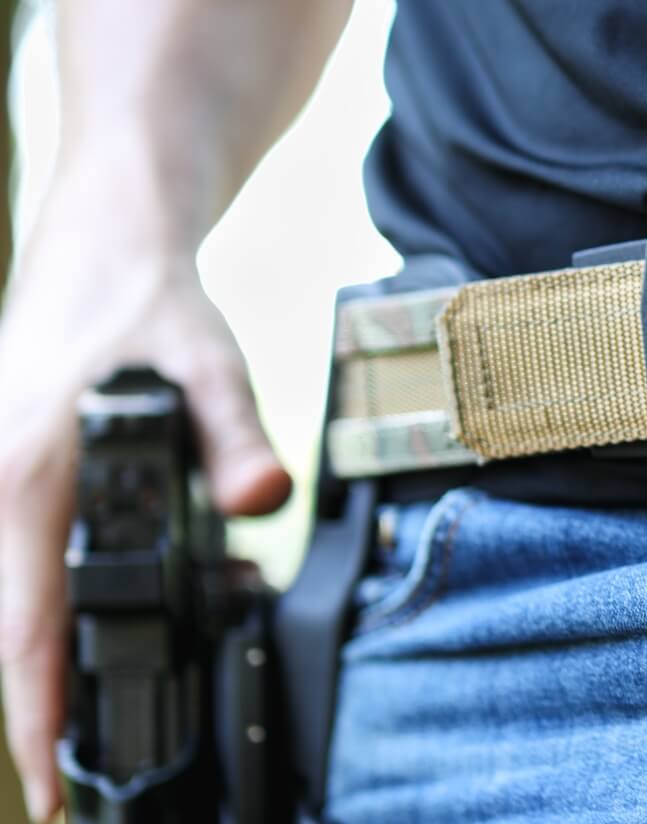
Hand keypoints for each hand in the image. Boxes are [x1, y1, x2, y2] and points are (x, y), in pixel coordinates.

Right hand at [0, 212, 290, 821]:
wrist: (104, 239)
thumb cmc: (145, 297)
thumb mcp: (206, 362)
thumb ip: (236, 437)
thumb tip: (260, 502)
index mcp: (22, 478)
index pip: (23, 630)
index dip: (38, 720)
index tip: (53, 791)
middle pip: (12, 629)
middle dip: (50, 704)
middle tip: (92, 771)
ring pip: (17, 598)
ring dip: (64, 650)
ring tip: (116, 699)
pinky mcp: (14, 473)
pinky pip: (25, 561)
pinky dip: (62, 600)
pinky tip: (113, 611)